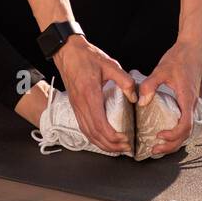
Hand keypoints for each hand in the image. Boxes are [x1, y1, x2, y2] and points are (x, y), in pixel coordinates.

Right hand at [52, 35, 137, 152]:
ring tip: (117, 148)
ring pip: (87, 133)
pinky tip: (103, 139)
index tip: (125, 140)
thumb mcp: (110, 64)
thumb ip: (124, 80)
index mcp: (89, 95)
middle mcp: (80, 104)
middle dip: (110, 145)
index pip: (100, 124)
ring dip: (102, 144)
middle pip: (94, 134)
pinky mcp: (74, 106)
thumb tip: (134, 96)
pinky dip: (94, 137)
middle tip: (125, 148)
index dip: (113, 137)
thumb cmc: (87, 57)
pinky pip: (83, 127)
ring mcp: (76, 106)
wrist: (67, 52)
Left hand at [136, 37, 201, 156]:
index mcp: (187, 98)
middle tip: (154, 149)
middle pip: (186, 133)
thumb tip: (142, 102)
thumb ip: (150, 85)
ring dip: (174, 140)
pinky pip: (185, 122)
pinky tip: (164, 132)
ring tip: (158, 145)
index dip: (173, 135)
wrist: (193, 48)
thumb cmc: (179, 58)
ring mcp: (191, 103)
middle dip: (171, 145)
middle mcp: (192, 104)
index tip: (159, 135)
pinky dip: (176, 132)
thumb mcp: (161, 69)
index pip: (185, 126)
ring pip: (187, 130)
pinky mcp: (189, 101)